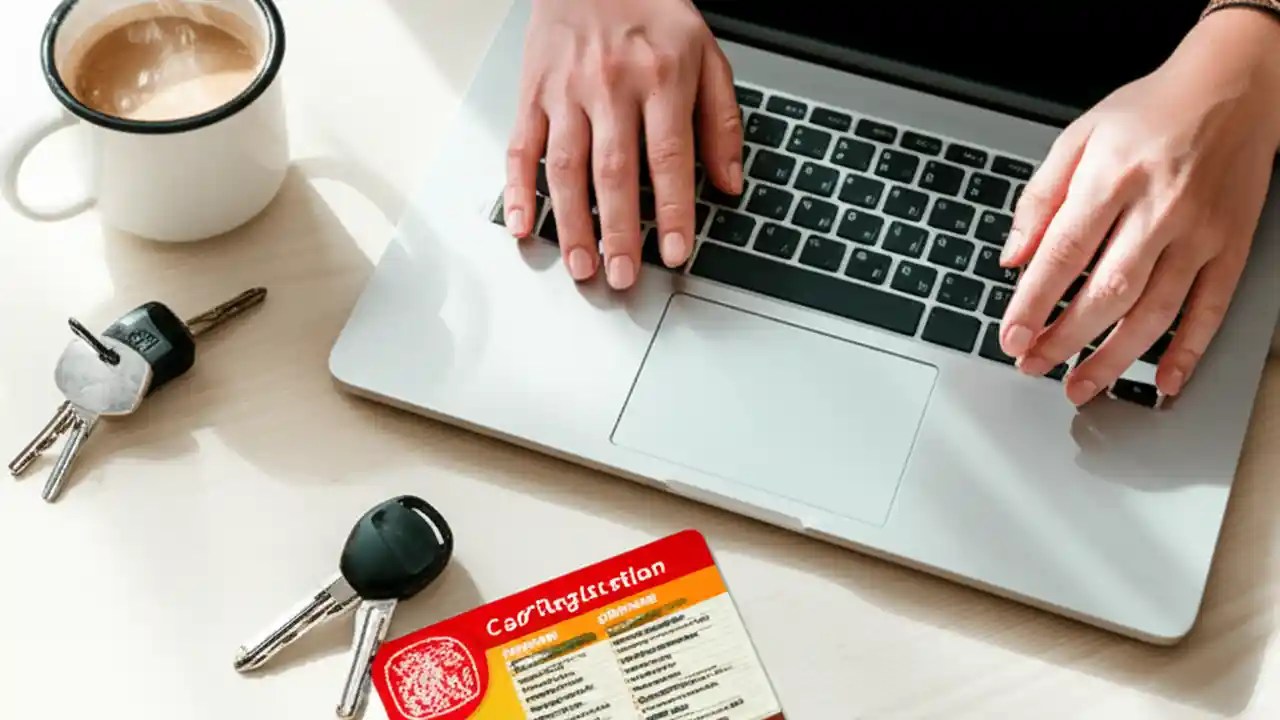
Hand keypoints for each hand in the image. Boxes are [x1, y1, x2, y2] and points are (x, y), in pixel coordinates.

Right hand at [503, 0, 743, 288]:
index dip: (671, 211)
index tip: (674, 252)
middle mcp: (610, 87)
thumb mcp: (706, 54)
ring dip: (571, 224)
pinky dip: (517, 190)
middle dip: (617, 233)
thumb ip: (720, 120)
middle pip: (612, 172)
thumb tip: (729, 183)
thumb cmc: (651, 10)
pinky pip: (520, 147)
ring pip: (564, 168)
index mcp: (660, 78)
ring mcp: (565, 92)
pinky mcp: (532, 94)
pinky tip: (523, 225)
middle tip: (622, 277)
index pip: (668, 157)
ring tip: (580, 266)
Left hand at [998, 8, 1279, 404]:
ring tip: (1079, 385)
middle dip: (1065, 338)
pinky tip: (1161, 382)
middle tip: (1033, 365)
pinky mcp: (1233, 247)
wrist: (1236, 85)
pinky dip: (1188, 352)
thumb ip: (1041, 199)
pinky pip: (1211, 309)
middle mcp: (1160, 209)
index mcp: (1113, 177)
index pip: (1062, 254)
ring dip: (1113, 358)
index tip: (1010, 336)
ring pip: (1155, 311)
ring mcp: (1201, 232)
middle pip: (1107, 291)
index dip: (1032, 303)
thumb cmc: (1150, 112)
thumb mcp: (1079, 137)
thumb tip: (1013, 259)